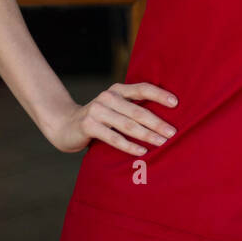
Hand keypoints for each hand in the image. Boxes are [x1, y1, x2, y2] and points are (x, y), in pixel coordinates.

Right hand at [45, 82, 178, 155]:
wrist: (65, 125)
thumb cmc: (99, 118)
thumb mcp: (115, 108)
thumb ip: (133, 108)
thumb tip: (166, 118)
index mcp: (118, 90)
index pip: (142, 89)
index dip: (159, 95)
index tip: (176, 103)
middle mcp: (108, 97)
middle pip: (138, 110)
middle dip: (157, 122)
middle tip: (173, 132)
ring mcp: (97, 111)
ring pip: (128, 124)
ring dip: (147, 135)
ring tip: (162, 142)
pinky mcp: (88, 125)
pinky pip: (113, 138)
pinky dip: (129, 145)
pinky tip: (142, 151)